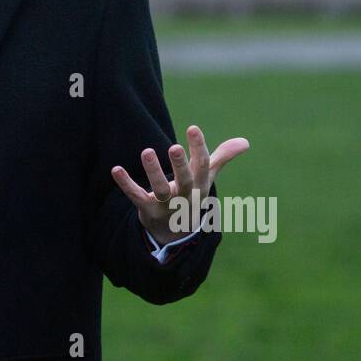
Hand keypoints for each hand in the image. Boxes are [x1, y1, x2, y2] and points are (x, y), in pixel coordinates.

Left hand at [111, 124, 249, 245]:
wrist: (176, 233)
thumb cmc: (192, 195)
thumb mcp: (206, 177)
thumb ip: (222, 157)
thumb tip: (245, 141)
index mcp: (200, 185)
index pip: (202, 165)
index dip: (199, 147)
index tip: (192, 128)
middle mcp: (185, 196)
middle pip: (184, 181)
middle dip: (180, 165)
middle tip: (174, 147)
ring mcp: (167, 205)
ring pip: (161, 190)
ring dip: (153, 172)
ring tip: (146, 151)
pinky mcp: (148, 210)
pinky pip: (136, 197)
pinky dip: (126, 184)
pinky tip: (116, 169)